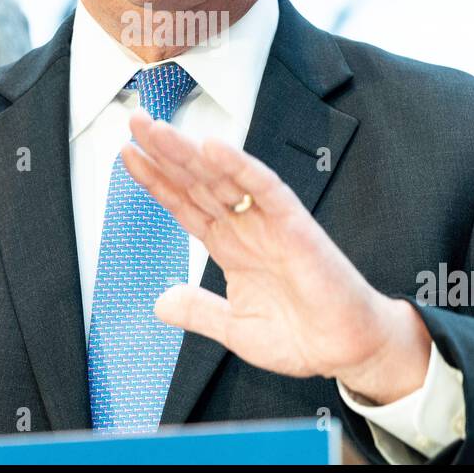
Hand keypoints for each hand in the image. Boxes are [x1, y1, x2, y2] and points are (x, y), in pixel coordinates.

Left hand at [121, 111, 430, 404]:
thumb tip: (161, 303)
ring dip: (190, 152)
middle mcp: (246, 227)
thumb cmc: (301, 335)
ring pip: (223, 177)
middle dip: (165, 152)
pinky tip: (214, 147)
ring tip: (158, 129)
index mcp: (230, 246)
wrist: (346, 351)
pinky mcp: (295, 225)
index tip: (127, 155)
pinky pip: (265, 188)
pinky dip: (240, 167)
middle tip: (136, 121)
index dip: (156, 180)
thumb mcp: (235, 328)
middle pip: (198, 181)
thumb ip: (199, 312)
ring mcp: (269, 222)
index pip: (185, 204)